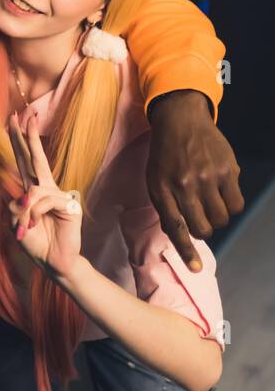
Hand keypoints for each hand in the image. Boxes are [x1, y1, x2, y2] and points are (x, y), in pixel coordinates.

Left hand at [6, 113, 83, 278]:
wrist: (52, 262)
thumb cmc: (35, 242)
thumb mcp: (16, 223)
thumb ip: (15, 207)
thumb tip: (23, 196)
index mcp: (31, 190)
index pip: (23, 160)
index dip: (19, 141)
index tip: (14, 119)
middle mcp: (45, 188)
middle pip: (34, 157)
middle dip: (28, 135)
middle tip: (22, 113)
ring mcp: (59, 195)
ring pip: (33, 190)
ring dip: (26, 210)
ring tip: (27, 227)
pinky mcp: (69, 205)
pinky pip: (44, 201)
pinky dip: (35, 214)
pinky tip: (37, 224)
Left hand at [146, 90, 243, 271]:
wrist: (180, 121)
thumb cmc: (165, 156)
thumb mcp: (154, 180)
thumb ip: (166, 207)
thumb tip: (177, 234)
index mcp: (162, 190)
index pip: (175, 228)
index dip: (187, 251)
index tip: (196, 269)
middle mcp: (184, 186)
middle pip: (202, 228)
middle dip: (202, 229)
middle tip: (198, 216)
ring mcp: (208, 178)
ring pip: (221, 219)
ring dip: (217, 218)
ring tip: (209, 202)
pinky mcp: (228, 171)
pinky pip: (237, 205)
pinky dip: (231, 207)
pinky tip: (222, 195)